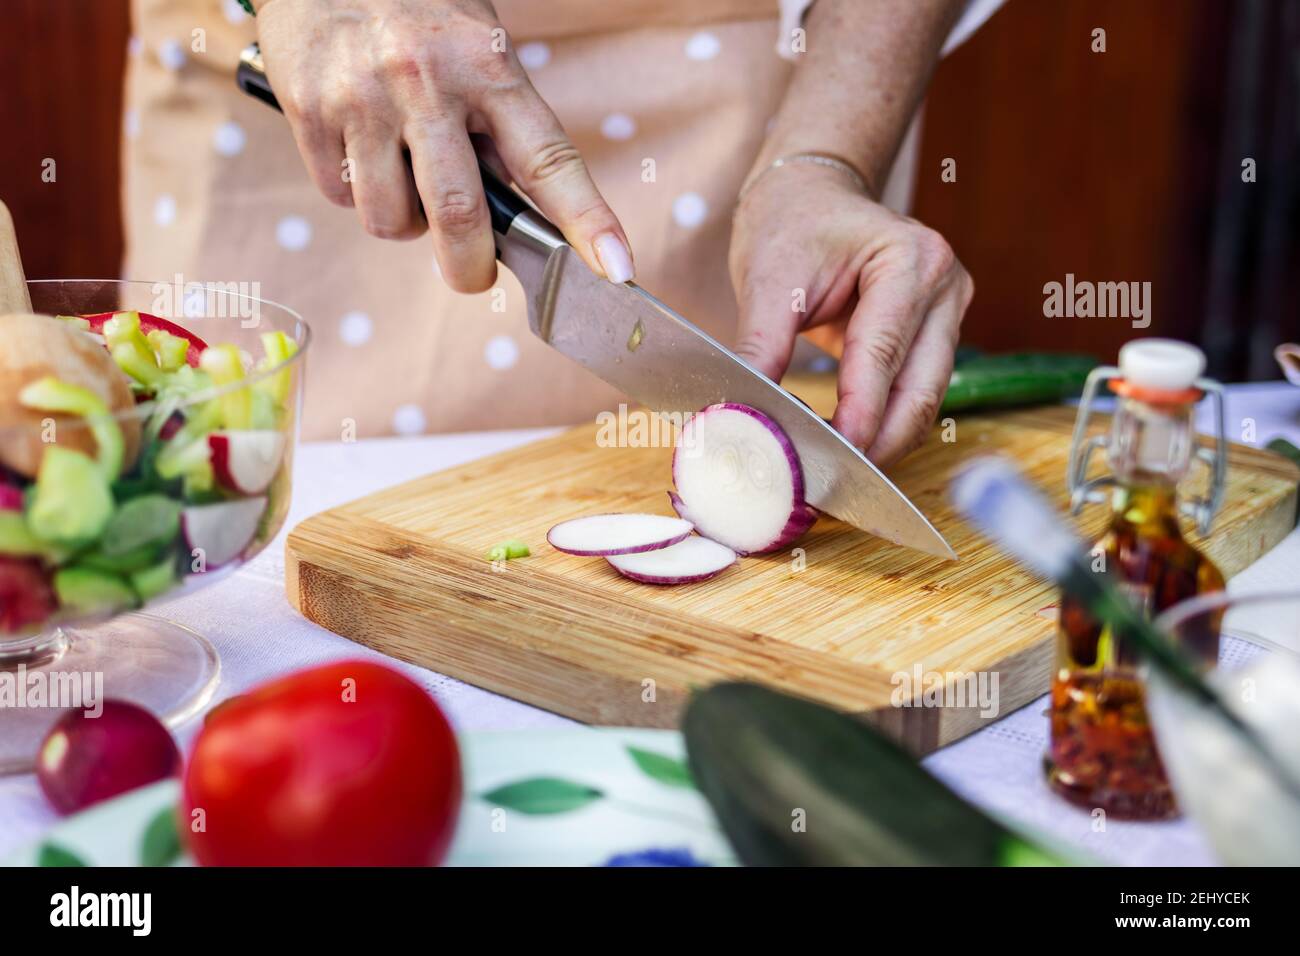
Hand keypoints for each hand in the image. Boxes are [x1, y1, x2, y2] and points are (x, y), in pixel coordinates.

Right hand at [255, 0, 633, 291]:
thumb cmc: (419, 12)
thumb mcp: (477, 50)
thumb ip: (499, 126)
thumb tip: (516, 213)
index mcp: (486, 65)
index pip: (549, 158)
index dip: (588, 220)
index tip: (615, 268)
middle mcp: (425, 81)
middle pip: (461, 215)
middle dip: (470, 268)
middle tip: (473, 275)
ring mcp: (363, 98)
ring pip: (391, 219)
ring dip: (404, 222)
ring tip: (404, 178)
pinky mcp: (310, 110)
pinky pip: (340, 196)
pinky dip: (355, 193)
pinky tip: (361, 151)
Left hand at [729, 164, 972, 466]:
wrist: (811, 191)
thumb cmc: (790, 223)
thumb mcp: (767, 282)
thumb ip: (760, 351)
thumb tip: (743, 418)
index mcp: (910, 261)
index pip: (882, 357)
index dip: (856, 417)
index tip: (825, 460)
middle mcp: (945, 286)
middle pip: (921, 391)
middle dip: (877, 445)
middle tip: (833, 488)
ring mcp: (949, 311)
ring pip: (924, 401)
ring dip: (884, 441)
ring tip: (837, 477)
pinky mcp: (936, 334)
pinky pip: (915, 392)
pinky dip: (884, 422)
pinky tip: (849, 449)